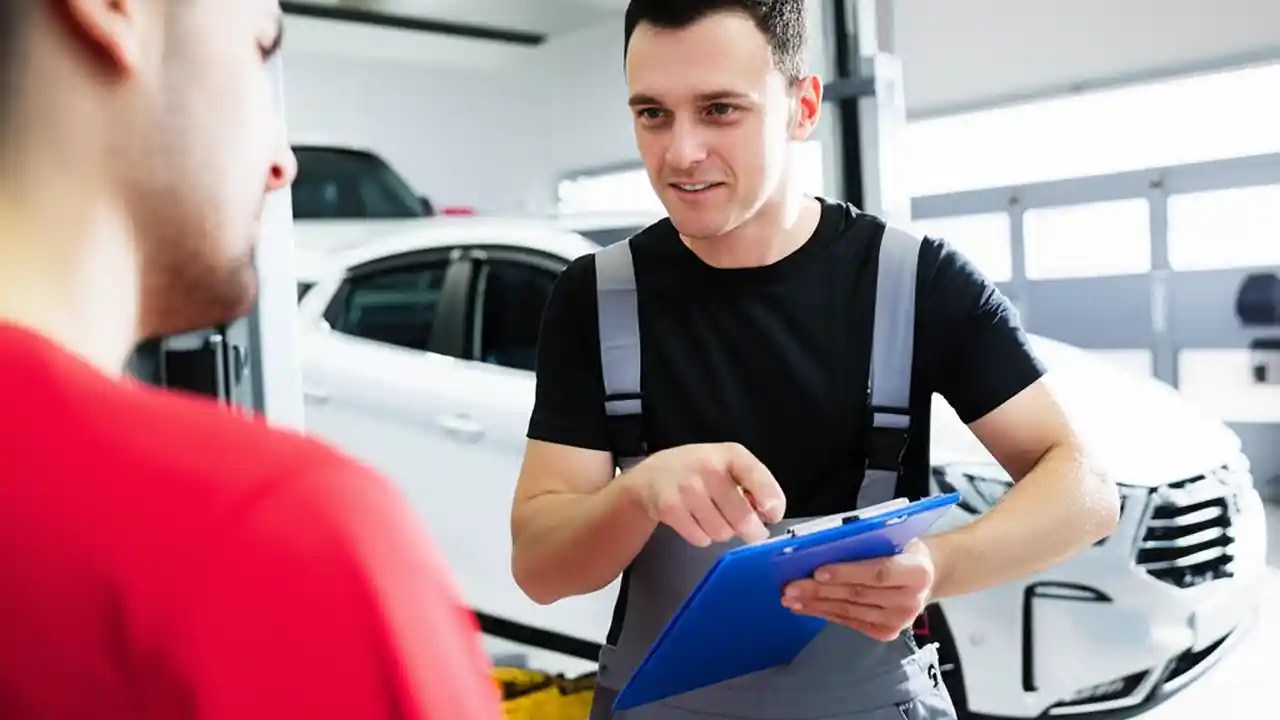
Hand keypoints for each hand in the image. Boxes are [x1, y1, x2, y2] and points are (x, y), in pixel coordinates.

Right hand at [625, 443, 785, 546]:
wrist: (651, 476)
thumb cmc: (698, 470)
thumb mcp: (728, 464)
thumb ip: (753, 484)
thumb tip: (768, 514)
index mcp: (730, 454)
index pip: (758, 477)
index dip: (772, 502)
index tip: (772, 515)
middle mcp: (709, 468)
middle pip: (743, 518)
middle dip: (751, 531)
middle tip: (752, 532)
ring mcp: (687, 489)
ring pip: (722, 533)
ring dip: (723, 532)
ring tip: (714, 518)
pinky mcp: (670, 508)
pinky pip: (701, 539)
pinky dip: (703, 537)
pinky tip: (696, 521)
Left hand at [781, 539, 936, 641]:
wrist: (926, 576)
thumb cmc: (904, 549)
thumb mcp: (895, 536)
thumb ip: (868, 542)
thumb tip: (824, 544)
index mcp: (917, 572)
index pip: (878, 573)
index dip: (847, 573)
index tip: (817, 571)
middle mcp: (910, 601)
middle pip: (858, 595)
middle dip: (819, 591)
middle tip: (790, 587)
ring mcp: (898, 621)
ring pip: (849, 610)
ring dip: (816, 604)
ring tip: (790, 597)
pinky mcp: (885, 632)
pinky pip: (849, 621)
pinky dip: (824, 612)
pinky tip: (805, 607)